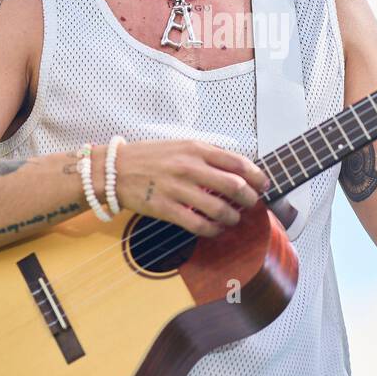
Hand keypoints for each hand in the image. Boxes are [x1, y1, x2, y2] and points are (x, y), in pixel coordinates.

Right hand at [112, 139, 270, 237]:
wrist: (113, 170)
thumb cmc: (148, 157)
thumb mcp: (180, 145)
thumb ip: (206, 155)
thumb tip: (235, 169)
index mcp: (195, 149)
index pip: (237, 163)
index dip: (257, 176)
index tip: (263, 185)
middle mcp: (189, 167)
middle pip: (234, 187)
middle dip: (249, 199)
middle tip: (252, 204)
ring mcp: (178, 189)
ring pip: (219, 209)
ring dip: (233, 218)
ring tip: (233, 219)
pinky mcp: (166, 209)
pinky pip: (199, 225)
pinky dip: (213, 230)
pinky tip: (215, 229)